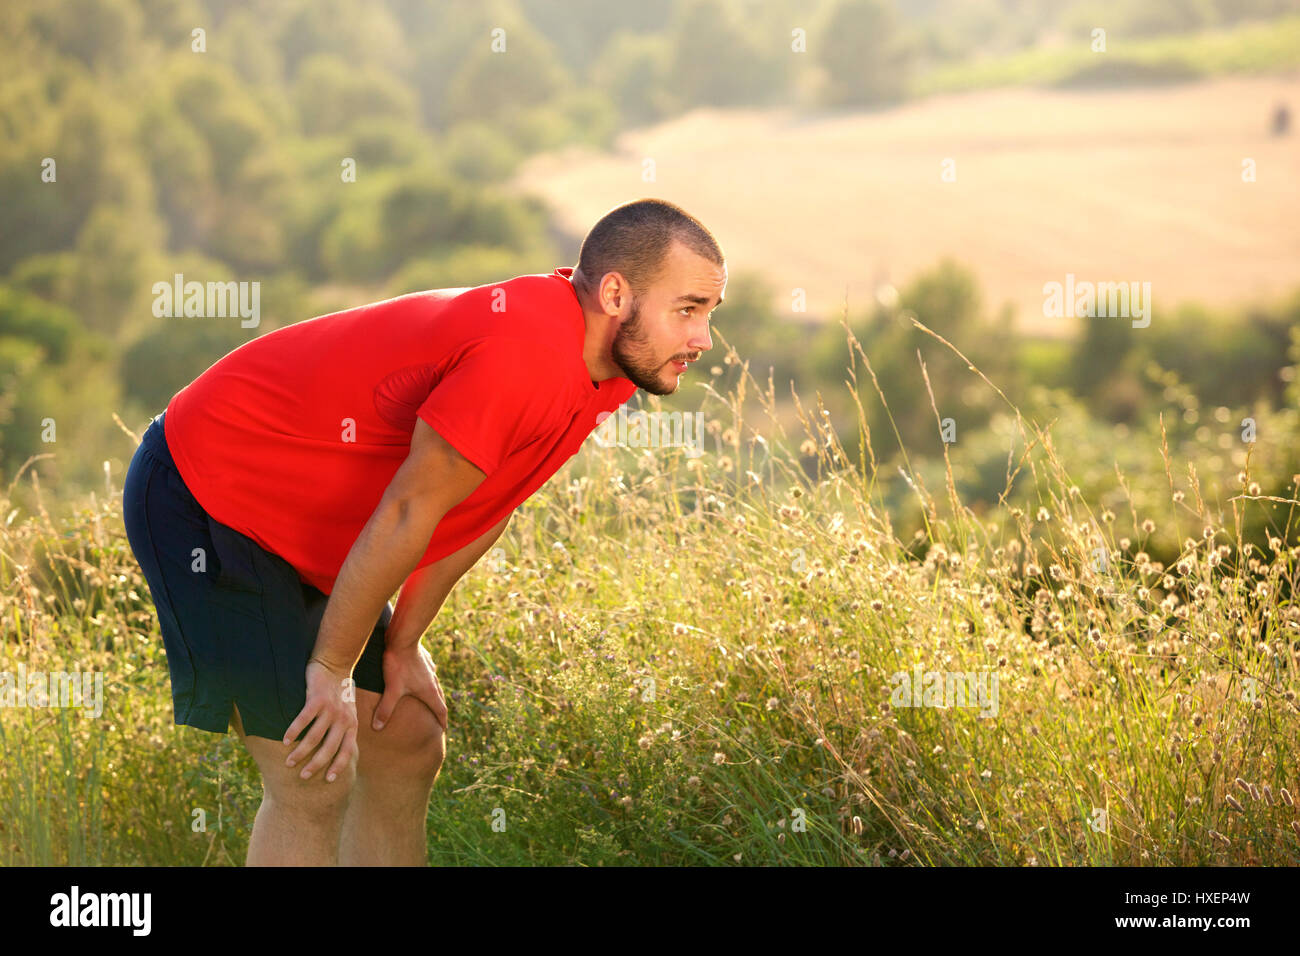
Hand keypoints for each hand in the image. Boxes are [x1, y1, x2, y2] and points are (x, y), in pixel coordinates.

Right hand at [283, 659, 357, 782]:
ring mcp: (330, 709)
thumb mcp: (348, 712)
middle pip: (328, 748)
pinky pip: (303, 720)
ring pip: (314, 737)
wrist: (335, 663)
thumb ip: (343, 729)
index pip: (347, 750)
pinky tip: (285, 740)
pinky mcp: (317, 699)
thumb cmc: (339, 691)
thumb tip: (335, 751)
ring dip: (300, 752)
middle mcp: (343, 719)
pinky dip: (293, 732)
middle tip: (303, 776)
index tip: (329, 780)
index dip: (338, 766)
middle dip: (316, 765)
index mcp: (352, 724)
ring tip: (289, 762)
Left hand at [374, 642, 447, 733]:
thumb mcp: (392, 688)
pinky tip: (421, 677)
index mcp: (429, 691)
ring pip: (435, 685)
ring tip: (429, 699)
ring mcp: (430, 669)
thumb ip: (385, 709)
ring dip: (434, 694)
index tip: (443, 730)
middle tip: (437, 718)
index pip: (440, 710)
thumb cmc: (399, 664)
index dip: (442, 721)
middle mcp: (432, 680)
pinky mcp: (424, 659)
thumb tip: (378, 727)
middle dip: (438, 710)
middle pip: (440, 698)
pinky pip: (429, 673)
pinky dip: (427, 680)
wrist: (403, 638)